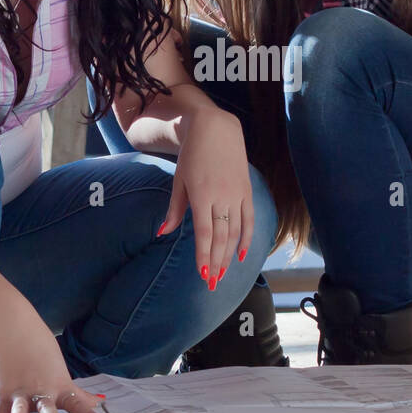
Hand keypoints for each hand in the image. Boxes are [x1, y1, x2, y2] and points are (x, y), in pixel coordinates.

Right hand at [0, 330, 105, 412]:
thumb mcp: (62, 371)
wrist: (14, 330)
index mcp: (59, 386)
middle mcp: (41, 392)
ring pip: (20, 409)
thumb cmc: (42, 349)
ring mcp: (22, 393)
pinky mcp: (5, 394)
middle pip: (47, 407)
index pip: (77, 402)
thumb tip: (101, 401)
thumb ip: (78, 392)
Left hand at [158, 104, 253, 291]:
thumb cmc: (192, 154)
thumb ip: (174, 209)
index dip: (204, 256)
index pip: (204, 233)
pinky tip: (243, 255)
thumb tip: (162, 233)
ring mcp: (237, 194)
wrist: (216, 128)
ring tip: (224, 274)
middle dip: (216, 263)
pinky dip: (248, 238)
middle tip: (212, 283)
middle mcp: (222, 197)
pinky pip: (250, 219)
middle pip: (221, 237)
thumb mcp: (179, 180)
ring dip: (230, 255)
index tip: (203, 275)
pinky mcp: (247, 190)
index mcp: (201, 195)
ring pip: (236, 232)